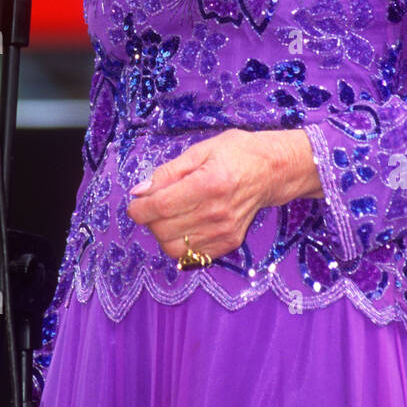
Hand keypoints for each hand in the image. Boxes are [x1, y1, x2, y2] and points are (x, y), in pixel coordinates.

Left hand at [126, 127, 322, 263]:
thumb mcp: (200, 151)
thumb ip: (168, 172)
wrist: (272, 171)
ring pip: (174, 248)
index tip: (135, 204)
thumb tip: (139, 192)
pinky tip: (185, 226)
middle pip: (164, 229)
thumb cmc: (236, 153)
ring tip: (169, 217)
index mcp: (209, 184)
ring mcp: (224, 231)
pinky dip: (180, 244)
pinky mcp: (229, 243)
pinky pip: (192, 255)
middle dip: (149, 220)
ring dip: (162, 234)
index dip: (139, 209)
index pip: (161, 206)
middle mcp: (217, 212)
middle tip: (154, 205)